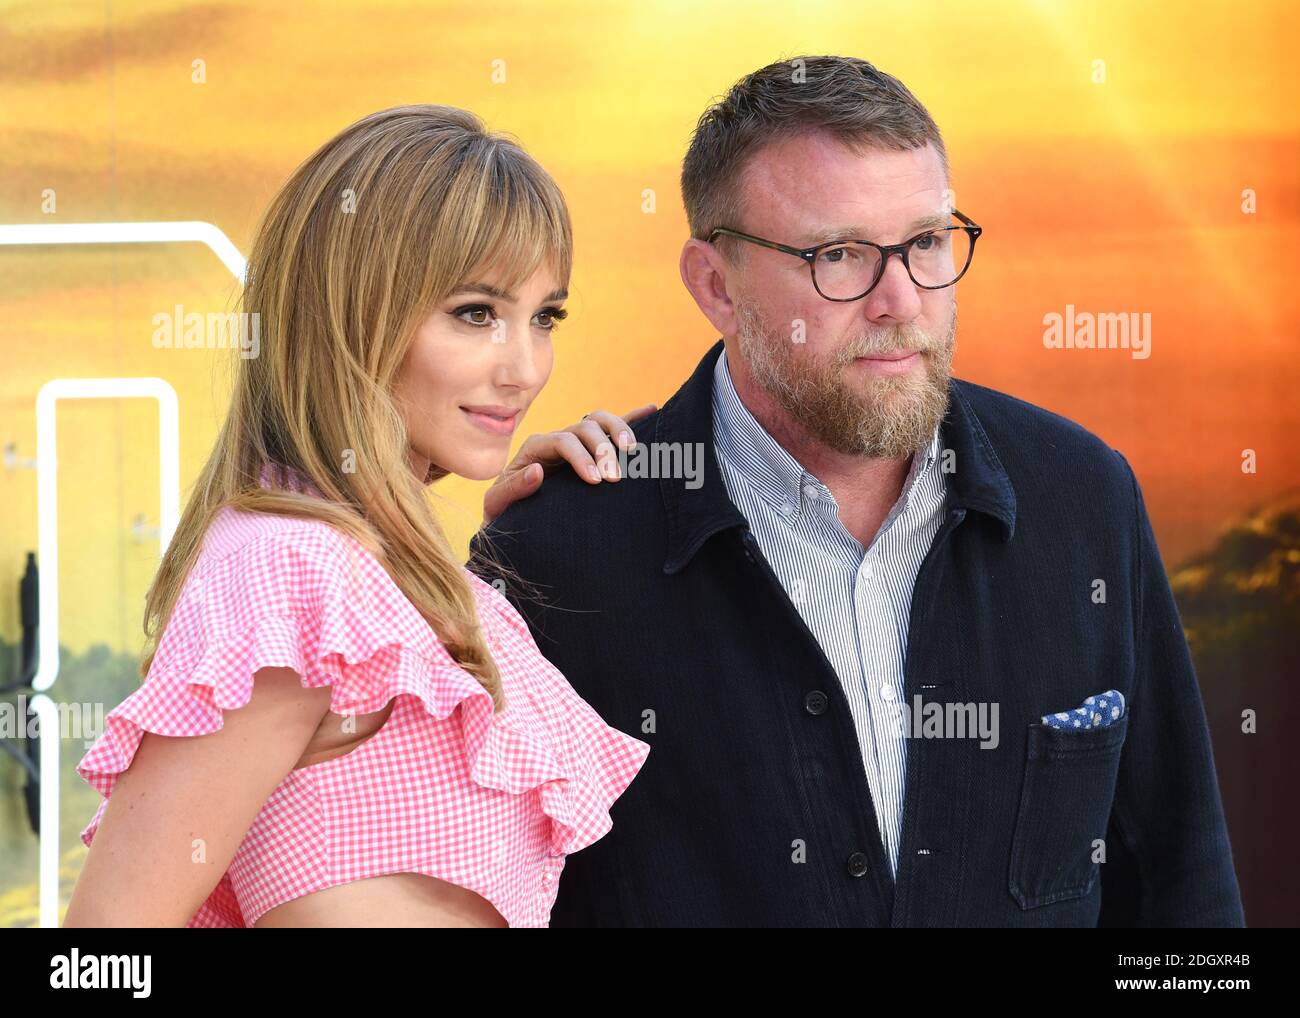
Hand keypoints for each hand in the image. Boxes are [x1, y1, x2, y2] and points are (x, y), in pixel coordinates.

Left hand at [482, 405, 657, 523]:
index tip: (596, 480)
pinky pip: (613, 428)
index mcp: (536, 448)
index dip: (581, 456)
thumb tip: (538, 471)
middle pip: (585, 428)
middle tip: (615, 478)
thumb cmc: (504, 513)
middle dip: (603, 449)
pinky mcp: (592, 451)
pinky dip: (632, 418)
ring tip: (632, 451)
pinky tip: (651, 410)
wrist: (514, 519)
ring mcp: (576, 443)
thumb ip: (513, 488)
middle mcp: (557, 440)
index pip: (563, 441)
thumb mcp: (498, 504)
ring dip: (619, 432)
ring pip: (600, 421)